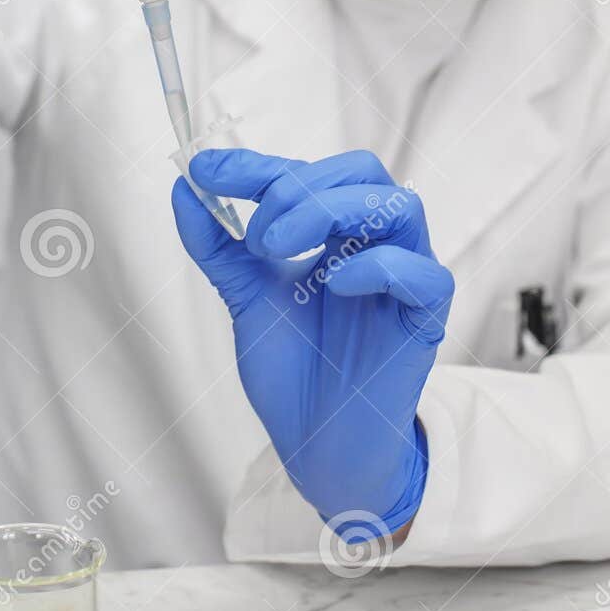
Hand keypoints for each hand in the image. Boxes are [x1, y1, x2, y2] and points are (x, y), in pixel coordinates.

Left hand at [172, 149, 453, 537]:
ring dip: (332, 211)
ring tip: (280, 250)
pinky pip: (424, 273)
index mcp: (337, 233)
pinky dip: (378, 266)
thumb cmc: (294, 370)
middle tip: (256, 234)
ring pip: (402, 205)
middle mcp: (375, 245)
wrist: (315, 445)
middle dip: (300, 186)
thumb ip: (218, 244)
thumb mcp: (244, 297)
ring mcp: (405, 280)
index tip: (206, 170)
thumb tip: (183, 187)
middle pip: (363, 171)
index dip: (258, 165)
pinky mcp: (425, 321)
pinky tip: (333, 284)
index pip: (309, 173)